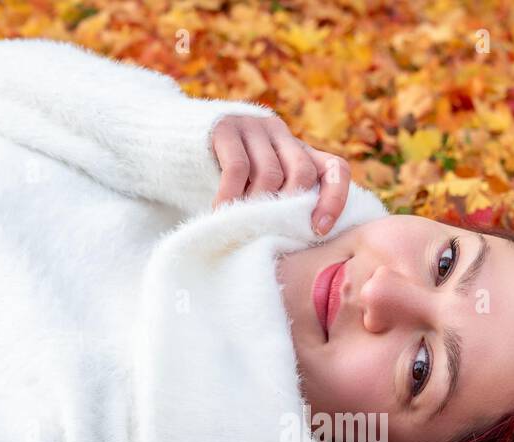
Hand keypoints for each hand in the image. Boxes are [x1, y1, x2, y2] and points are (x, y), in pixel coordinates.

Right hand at [210, 114, 350, 235]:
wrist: (178, 143)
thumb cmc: (226, 180)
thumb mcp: (262, 187)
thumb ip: (282, 203)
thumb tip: (301, 243)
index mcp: (299, 149)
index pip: (335, 168)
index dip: (335, 199)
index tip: (320, 230)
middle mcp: (280, 132)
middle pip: (302, 172)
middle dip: (290, 208)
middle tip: (274, 233)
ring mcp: (253, 127)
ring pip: (270, 173)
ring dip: (259, 207)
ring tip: (247, 228)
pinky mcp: (225, 129)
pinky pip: (237, 169)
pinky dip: (233, 197)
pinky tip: (222, 214)